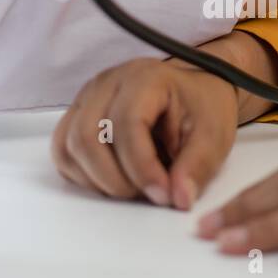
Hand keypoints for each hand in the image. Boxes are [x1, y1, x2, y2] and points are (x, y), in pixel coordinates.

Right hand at [50, 32, 277, 208]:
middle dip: (115, 179)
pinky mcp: (77, 116)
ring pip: (69, 145)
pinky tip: (113, 179)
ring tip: (132, 187)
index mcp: (145, 78)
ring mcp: (87, 98)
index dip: (142, 167)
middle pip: (87, 136)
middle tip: (148, 193)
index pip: (126, 123)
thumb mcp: (214, 135)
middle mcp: (108, 83)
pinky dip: (83, 175)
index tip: (163, 194)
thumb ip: (198, 166)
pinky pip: (63, 151)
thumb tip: (179, 198)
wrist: (193, 93)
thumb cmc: (201, 108)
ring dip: (97, 180)